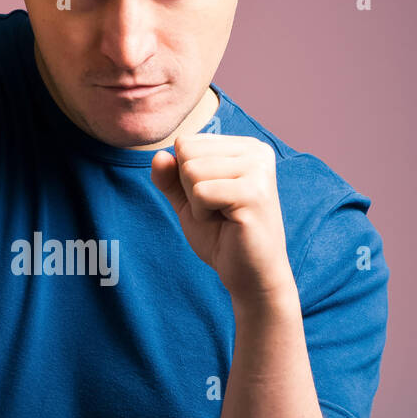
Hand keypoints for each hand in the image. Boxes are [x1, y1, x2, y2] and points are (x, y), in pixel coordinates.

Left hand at [151, 133, 296, 309]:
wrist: (250, 275)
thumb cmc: (222, 237)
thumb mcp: (188, 201)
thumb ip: (171, 177)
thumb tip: (158, 156)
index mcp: (245, 147)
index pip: (186, 142)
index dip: (185, 177)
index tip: (213, 198)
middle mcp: (256, 152)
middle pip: (187, 152)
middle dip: (189, 188)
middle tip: (217, 210)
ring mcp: (258, 170)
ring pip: (191, 170)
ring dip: (196, 202)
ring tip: (221, 216)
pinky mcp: (253, 193)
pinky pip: (200, 192)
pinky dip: (201, 213)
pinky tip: (225, 223)